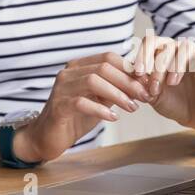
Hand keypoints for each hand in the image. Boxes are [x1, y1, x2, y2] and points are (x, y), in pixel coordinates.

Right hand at [15, 53, 151, 163]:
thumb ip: (114, 90)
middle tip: (144, 96)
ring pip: (93, 81)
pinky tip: (113, 117)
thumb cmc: (75, 117)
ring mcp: (61, 88)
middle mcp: (68, 73)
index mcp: (79, 67)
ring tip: (132, 108)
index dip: (129, 69)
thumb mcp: (98, 100)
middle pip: (103, 67)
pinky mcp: (58, 106)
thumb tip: (140, 84)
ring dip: (117, 94)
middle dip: (128, 81)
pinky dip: (100, 109)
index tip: (146, 84)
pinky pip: (81, 102)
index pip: (108, 57)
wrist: (47, 136)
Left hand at [128, 34, 194, 129]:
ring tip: (171, 82)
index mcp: (161, 54)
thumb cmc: (175, 104)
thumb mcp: (155, 97)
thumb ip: (143, 85)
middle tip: (153, 86)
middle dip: (157, 65)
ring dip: (176, 63)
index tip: (137, 73)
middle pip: (165, 45)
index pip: (149, 43)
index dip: (142, 55)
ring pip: (186, 46)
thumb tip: (131, 73)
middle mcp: (178, 51)